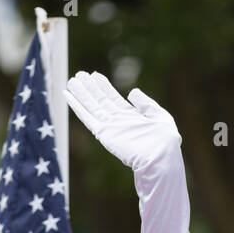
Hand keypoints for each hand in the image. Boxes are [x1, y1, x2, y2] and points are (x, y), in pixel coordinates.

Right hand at [63, 71, 180, 169]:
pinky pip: (87, 117)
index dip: (104, 86)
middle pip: (100, 101)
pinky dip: (77, 106)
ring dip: (81, 94)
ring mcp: (110, 127)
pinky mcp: (104, 133)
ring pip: (92, 106)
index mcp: (132, 116)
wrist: (160, 158)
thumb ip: (146, 103)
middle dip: (89, 88)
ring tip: (71, 81)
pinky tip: (68, 96)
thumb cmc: (164, 141)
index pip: (113, 98)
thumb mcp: (159, 116)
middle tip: (79, 74)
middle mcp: (119, 121)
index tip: (95, 75)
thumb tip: (132, 91)